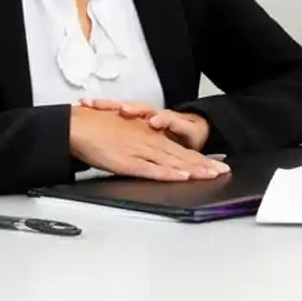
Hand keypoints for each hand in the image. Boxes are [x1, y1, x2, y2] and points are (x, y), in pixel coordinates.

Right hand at [68, 106, 228, 181]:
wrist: (77, 125)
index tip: (216, 165)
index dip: (199, 158)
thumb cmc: (97, 128)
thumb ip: (139, 145)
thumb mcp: (124, 134)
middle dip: (204, 164)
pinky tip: (182, 176)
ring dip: (194, 168)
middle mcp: (150, 141)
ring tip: (212, 174)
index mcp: (149, 136)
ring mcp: (140, 150)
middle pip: (182, 155)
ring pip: (173, 161)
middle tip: (224, 171)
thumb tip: (150, 156)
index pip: (179, 149)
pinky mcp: (129, 161)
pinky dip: (168, 172)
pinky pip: (152, 168)